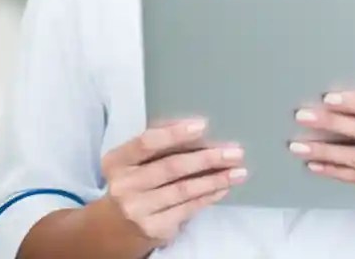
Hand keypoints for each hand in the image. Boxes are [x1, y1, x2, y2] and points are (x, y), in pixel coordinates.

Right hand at [100, 118, 247, 247]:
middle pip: (171, 167)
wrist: (117, 226)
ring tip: (238, 171)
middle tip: (234, 152)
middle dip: (206, 158)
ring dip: (215, 179)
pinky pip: (189, 208)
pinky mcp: (154, 228)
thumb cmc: (133, 182)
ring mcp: (138, 210)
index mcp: (116, 161)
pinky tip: (223, 187)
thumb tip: (194, 127)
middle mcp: (124, 186)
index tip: (202, 126)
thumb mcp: (133, 160)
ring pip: (184, 190)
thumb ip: (158, 142)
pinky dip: (209, 195)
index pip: (146, 143)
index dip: (175, 134)